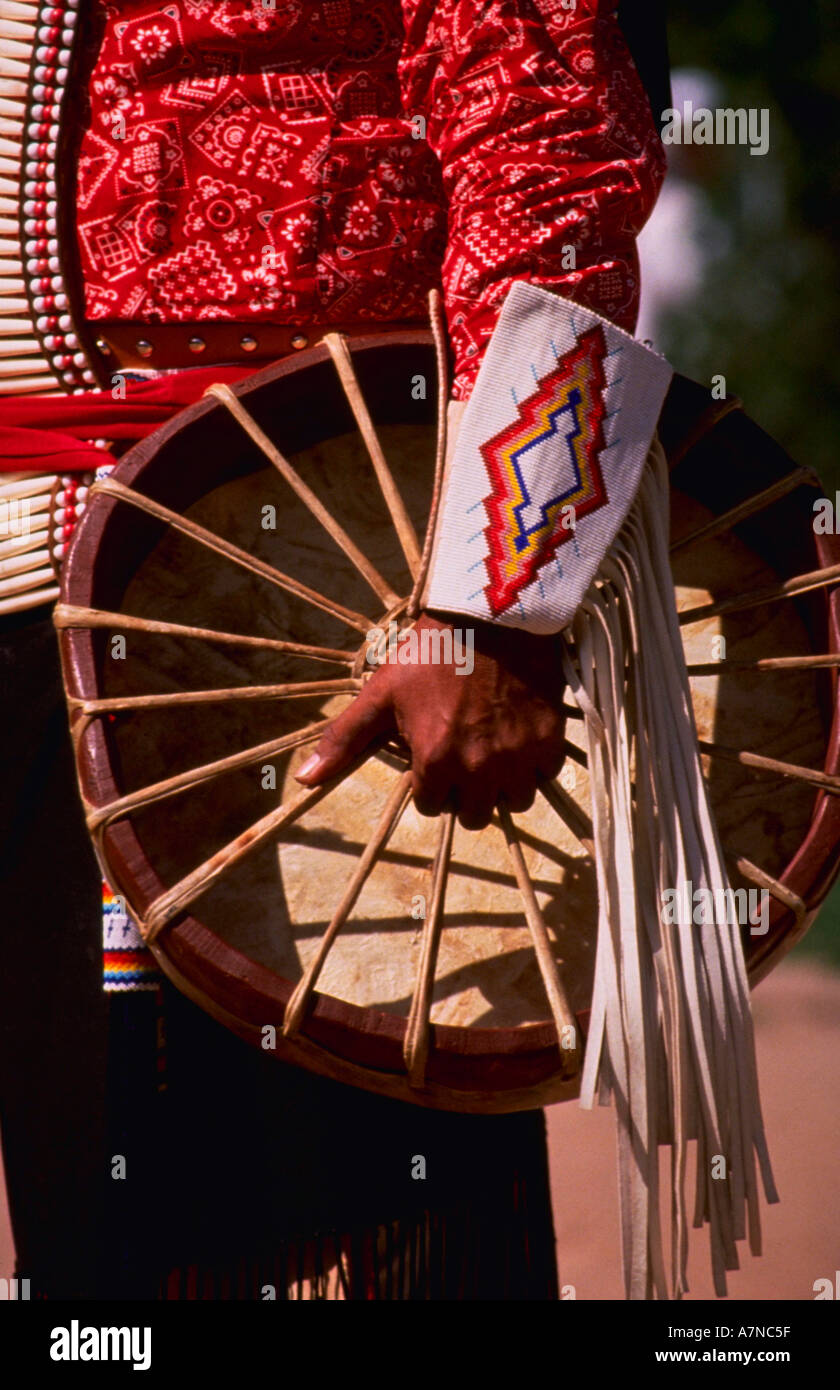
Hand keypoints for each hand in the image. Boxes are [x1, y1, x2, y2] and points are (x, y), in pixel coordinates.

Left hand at [294, 610, 566, 829]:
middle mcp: (479, 769)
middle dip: (466, 793)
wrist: (492, 615)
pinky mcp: (549, 741)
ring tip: (493, 753)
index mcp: (435, 762)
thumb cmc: (431, 653)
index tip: (432, 754)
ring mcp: (518, 758)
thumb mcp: (380, 694)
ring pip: (514, 801)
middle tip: (463, 758)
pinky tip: (518, 737)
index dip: (429, 783)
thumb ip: (344, 741)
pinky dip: (534, 764)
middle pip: (475, 815)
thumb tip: (305, 780)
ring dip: (502, 786)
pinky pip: (544, 775)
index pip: (433, 806)